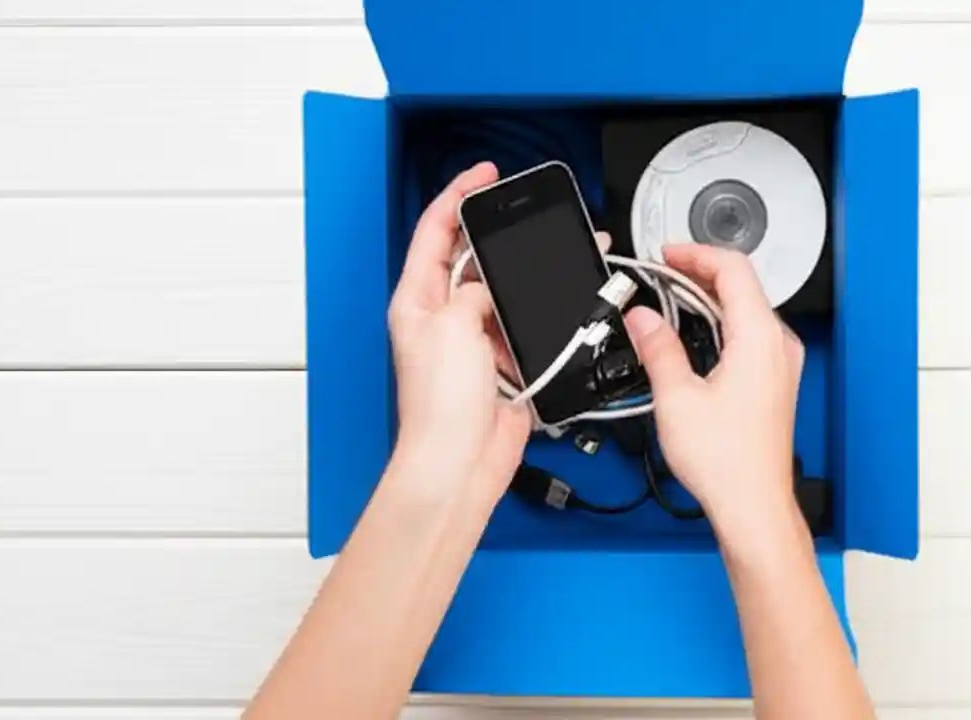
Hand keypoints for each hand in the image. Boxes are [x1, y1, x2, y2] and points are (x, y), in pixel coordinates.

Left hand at [386, 161, 530, 503]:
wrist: (460, 460)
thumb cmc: (439, 405)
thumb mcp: (453, 326)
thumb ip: (474, 292)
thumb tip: (492, 288)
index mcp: (416, 300)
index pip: (433, 232)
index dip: (457, 197)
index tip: (484, 176)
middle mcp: (442, 317)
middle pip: (471, 260)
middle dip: (499, 237)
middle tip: (526, 216)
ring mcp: (472, 342)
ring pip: (503, 294)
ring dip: (526, 284)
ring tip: (551, 265)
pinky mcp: (502, 365)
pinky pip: (525, 330)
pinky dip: (540, 322)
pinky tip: (553, 314)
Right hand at [623, 245, 804, 534]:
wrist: (754, 505)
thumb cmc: (728, 462)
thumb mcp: (677, 398)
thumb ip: (657, 348)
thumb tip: (642, 318)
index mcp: (760, 338)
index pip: (734, 269)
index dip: (696, 253)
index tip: (666, 255)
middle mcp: (778, 346)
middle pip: (742, 286)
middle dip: (698, 274)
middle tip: (661, 276)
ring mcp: (780, 363)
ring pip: (746, 310)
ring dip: (707, 301)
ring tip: (670, 305)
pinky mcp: (774, 381)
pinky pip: (750, 335)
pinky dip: (720, 325)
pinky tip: (693, 338)